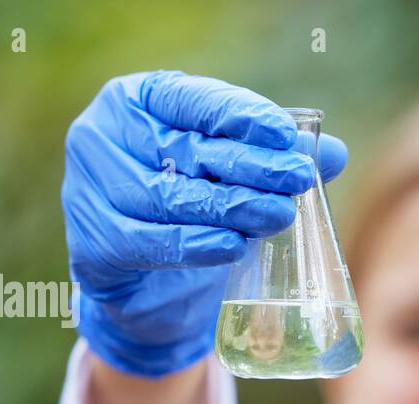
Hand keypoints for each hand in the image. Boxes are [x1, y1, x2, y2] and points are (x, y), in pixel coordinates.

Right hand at [62, 70, 347, 377]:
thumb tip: (333, 153)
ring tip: (278, 215)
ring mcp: (85, 191)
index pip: (190, 99)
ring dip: (228, 207)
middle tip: (297, 180)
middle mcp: (101, 137)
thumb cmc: (189, 211)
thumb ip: (274, 159)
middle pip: (183, 150)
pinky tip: (233, 246)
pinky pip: (147, 243)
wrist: (147, 288)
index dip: (239, 115)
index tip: (286, 136)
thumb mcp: (231, 177)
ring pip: (166, 197)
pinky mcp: (90, 245)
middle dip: (248, 165)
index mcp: (134, 101)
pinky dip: (194, 245)